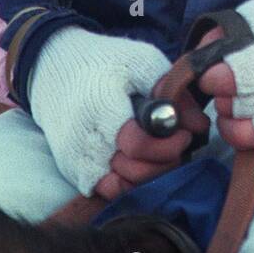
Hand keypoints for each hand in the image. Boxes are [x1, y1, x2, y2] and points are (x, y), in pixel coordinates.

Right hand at [28, 25, 209, 198]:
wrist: (54, 68)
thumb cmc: (103, 60)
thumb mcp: (142, 62)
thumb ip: (171, 93)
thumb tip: (199, 125)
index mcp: (103, 109)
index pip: (138, 145)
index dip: (168, 144)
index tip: (184, 133)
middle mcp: (86, 140)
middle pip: (133, 173)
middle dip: (165, 162)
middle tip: (177, 145)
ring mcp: (76, 158)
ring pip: (121, 188)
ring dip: (149, 176)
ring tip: (160, 154)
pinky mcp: (71, 168)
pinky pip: (104, 191)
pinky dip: (126, 184)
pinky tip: (139, 164)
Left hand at [193, 0, 253, 161]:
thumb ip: (227, 31)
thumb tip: (198, 55)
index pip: (228, 79)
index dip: (212, 77)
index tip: (213, 73)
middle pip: (232, 107)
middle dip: (223, 96)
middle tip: (230, 86)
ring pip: (242, 135)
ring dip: (231, 121)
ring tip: (237, 107)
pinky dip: (250, 138)